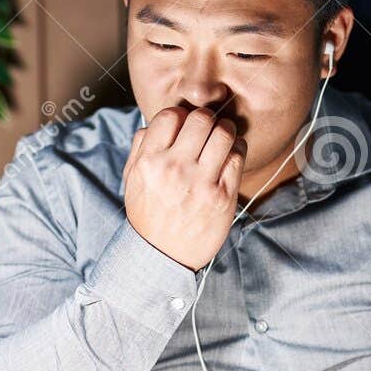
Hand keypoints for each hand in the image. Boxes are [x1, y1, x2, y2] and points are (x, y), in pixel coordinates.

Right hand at [123, 105, 246, 270]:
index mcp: (149, 162)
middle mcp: (174, 168)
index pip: (171, 114)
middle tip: (208, 129)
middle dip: (207, 119)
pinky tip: (230, 156)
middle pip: (201, 119)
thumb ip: (140, 148)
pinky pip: (238, 157)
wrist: (162, 256)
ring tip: (222, 139)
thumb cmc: (147, 215)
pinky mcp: (223, 196)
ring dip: (226, 131)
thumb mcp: (132, 180)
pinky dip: (238, 150)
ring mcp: (201, 182)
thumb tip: (153, 122)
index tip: (185, 125)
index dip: (181, 115)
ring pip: (224, 133)